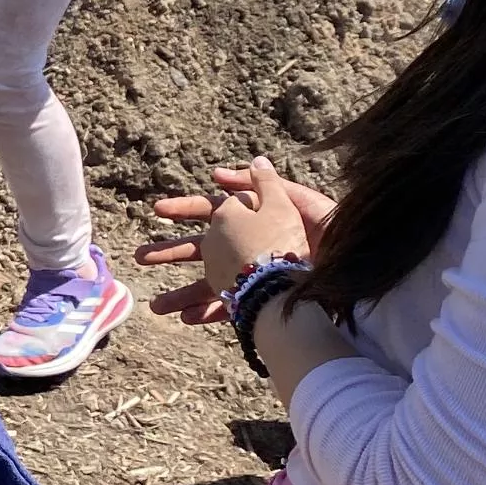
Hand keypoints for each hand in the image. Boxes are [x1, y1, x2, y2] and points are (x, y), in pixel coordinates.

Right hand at [137, 158, 330, 322]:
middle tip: (139, 256)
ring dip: (181, 293)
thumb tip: (243, 164)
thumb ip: (267, 185)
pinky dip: (208, 312)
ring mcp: (253, 276)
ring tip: (157, 307)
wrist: (345, 284)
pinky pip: (229, 307)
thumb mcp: (294, 204)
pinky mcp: (260, 301)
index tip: (159, 211)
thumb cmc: (323, 240)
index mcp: (256, 222)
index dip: (187, 208)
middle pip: (204, 247)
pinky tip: (187, 320)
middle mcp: (250, 247)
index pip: (215, 209)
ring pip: (210, 283)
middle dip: (171, 251)